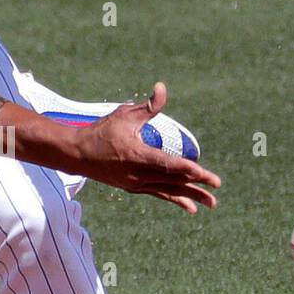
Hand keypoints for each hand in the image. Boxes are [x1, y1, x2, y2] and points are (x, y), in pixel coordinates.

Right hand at [73, 82, 220, 212]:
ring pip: (168, 191)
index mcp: (137, 156)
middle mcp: (138, 174)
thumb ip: (148, 106)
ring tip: (210, 203)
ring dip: (190, 196)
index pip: (169, 165)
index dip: (189, 169)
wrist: (77, 155)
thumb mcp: (125, 115)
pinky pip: (159, 193)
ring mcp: (136, 184)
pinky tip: (189, 206)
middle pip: (173, 181)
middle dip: (197, 185)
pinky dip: (175, 198)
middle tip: (217, 187)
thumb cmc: (101, 131)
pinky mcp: (133, 188)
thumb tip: (162, 88)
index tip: (206, 174)